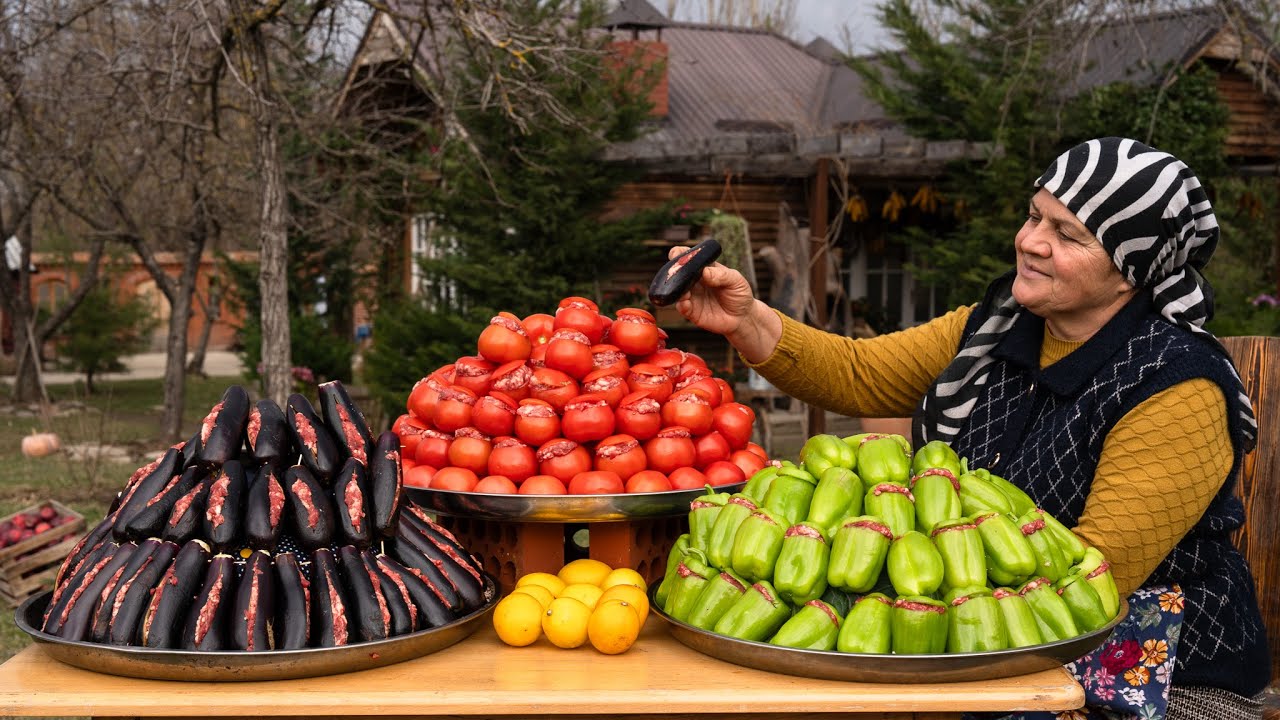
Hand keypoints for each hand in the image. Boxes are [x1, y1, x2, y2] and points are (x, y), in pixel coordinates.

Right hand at [668, 247, 781, 362]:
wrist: (742, 317)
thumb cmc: (739, 294)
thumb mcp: (735, 280)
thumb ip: (721, 275)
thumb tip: (705, 272)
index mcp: (703, 268)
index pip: (688, 258)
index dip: (680, 254)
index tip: (678, 254)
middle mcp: (694, 282)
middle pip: (678, 273)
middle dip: (674, 272)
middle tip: (677, 272)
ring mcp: (692, 296)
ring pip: (677, 290)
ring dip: (677, 289)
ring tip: (685, 291)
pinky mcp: (692, 312)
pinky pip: (682, 307)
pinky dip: (681, 304)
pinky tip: (685, 303)